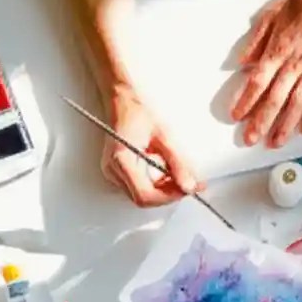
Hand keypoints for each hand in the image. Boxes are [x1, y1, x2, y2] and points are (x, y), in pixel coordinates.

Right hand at [102, 85, 201, 206]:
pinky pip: (137, 188)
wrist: (123, 103)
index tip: (186, 189)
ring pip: (140, 196)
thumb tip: (189, 186)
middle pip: (142, 198)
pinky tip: (165, 174)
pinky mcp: (117, 173)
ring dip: (162, 191)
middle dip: (167, 194)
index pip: (144, 195)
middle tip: (187, 184)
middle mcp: (112, 170)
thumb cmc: (139, 114)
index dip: (168, 196)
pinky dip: (155, 186)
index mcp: (121, 159)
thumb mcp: (165, 138)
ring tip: (177, 176)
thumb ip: (179, 164)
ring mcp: (112, 173)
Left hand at [231, 0, 301, 148]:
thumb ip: (257, 39)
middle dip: (261, 121)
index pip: (258, 81)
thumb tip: (243, 62)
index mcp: (278, 49)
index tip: (236, 115)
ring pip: (297, 103)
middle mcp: (295, 64)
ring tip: (275, 142)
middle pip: (275, 98)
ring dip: (285, 125)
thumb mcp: (273, 13)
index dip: (246, 100)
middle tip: (250, 139)